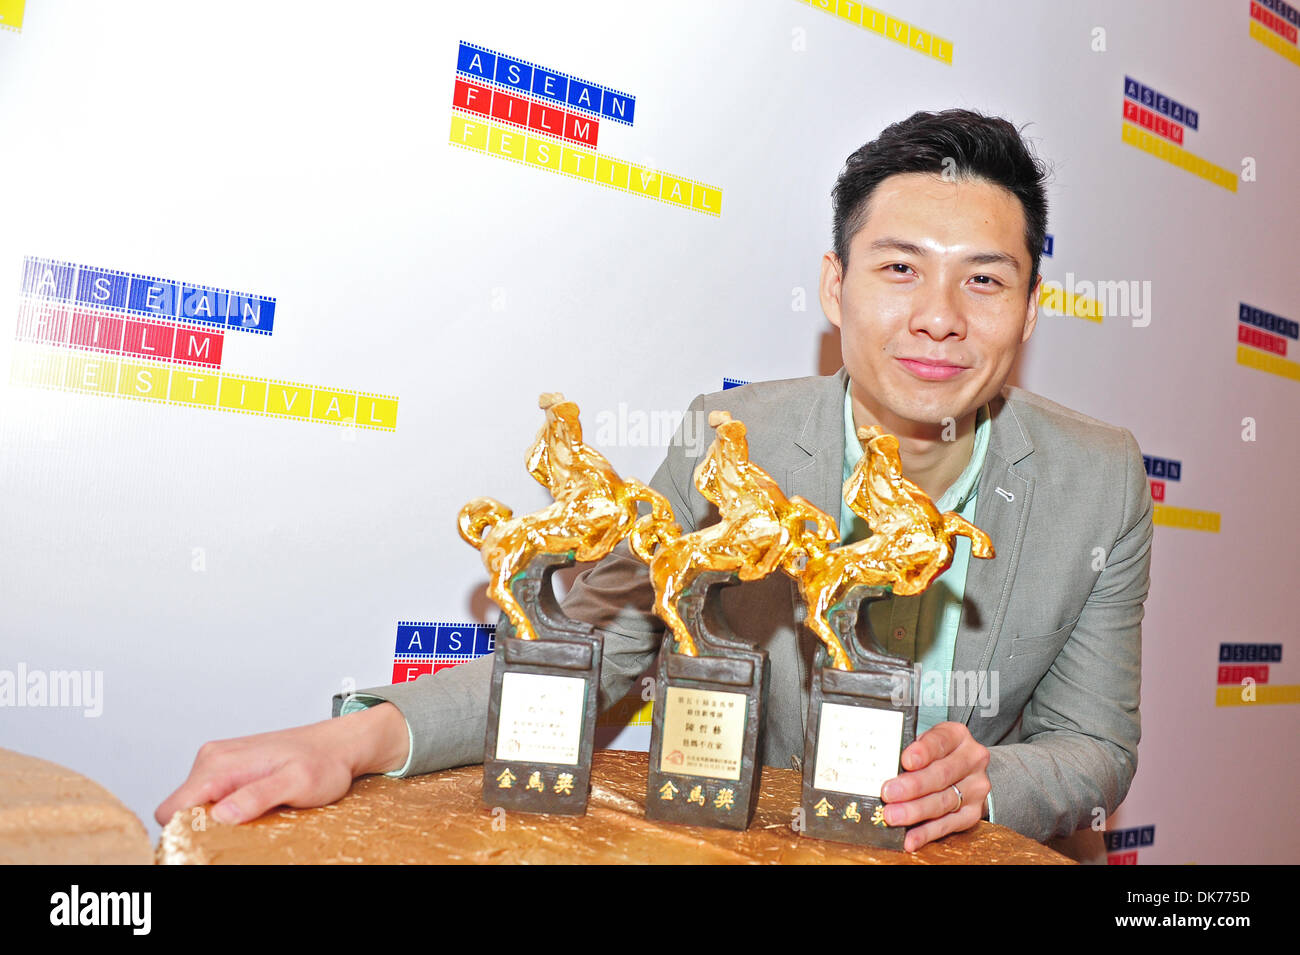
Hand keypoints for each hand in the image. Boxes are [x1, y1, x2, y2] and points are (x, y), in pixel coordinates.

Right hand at [154, 702, 409, 826]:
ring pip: (197, 804)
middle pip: (182, 809)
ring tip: (253, 816)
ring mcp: (220, 762)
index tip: (209, 843)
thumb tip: (221, 813)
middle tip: (240, 831)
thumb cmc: (323, 762)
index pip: (173, 808)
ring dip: (217, 818)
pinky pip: (212, 796)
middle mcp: (213, 759)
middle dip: (203, 826)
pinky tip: (254, 807)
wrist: (339, 744)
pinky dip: (226, 808)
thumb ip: (257, 796)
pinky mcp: (230, 768)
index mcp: (220, 763)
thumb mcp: (296, 783)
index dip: (184, 831)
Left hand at [879, 721, 989, 851]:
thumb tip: (880, 768)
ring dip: (915, 811)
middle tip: (888, 793)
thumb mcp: (923, 743)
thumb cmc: (934, 755)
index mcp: (957, 736)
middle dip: (913, 786)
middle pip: (941, 775)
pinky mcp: (972, 812)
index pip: (940, 741)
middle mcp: (972, 760)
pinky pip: (948, 825)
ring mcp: (975, 788)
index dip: (923, 752)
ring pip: (943, 802)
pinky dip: (926, 833)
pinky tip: (910, 838)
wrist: (963, 773)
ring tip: (893, 816)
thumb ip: (908, 753)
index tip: (906, 761)